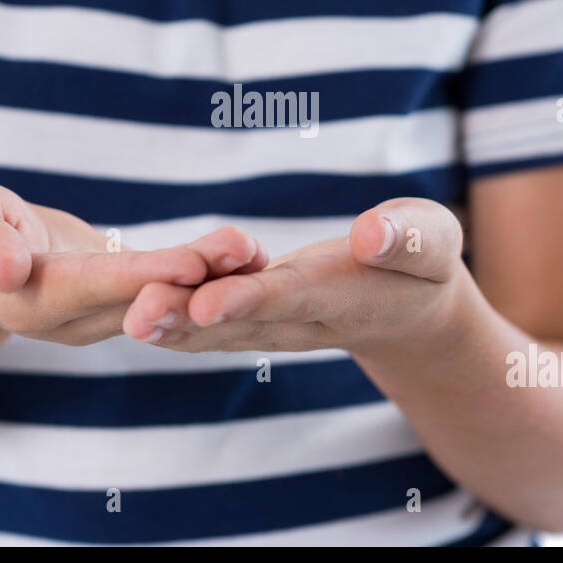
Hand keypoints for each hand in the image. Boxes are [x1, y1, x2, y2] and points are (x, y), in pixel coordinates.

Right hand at [0, 178, 268, 344]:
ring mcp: (101, 314)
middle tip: (245, 255)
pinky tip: (242, 250)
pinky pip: (166, 281)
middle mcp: (73, 321)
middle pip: (140, 298)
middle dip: (195, 279)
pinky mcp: (122, 294)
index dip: (141, 278)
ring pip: (161, 294)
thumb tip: (10, 270)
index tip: (189, 265)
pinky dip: (203, 266)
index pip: (92, 290)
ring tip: (254, 248)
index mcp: (30, 304)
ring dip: (210, 275)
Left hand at [120, 198, 470, 354]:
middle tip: (139, 314)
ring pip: (218, 328)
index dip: (249, 299)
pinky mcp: (257, 316)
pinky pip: (211, 322)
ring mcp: (275, 323)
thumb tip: (370, 234)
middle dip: (189, 319)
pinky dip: (175, 318)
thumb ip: (409, 240)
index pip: (293, 297)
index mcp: (347, 297)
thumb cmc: (425, 264)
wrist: (411, 312)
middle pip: (240, 320)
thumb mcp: (435, 243)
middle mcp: (303, 318)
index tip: (208, 302)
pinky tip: (131, 310)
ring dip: (171, 324)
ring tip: (127, 316)